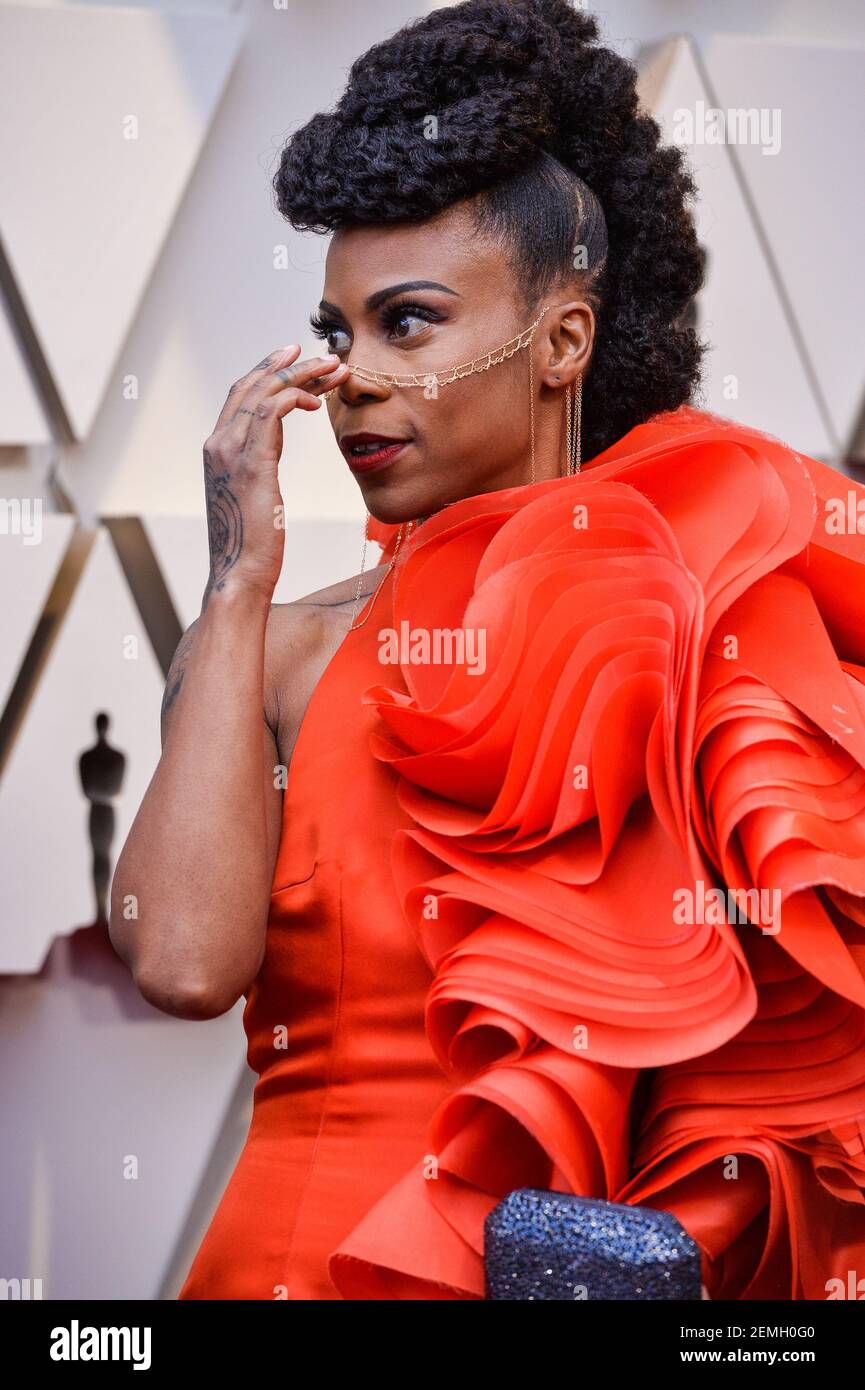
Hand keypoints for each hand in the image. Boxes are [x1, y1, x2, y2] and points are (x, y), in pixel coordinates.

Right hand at [200, 346, 347, 609]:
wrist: (239, 576)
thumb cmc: (252, 548)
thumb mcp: (253, 499)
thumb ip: (257, 471)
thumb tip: (268, 462)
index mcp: (217, 450)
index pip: (240, 396)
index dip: (268, 372)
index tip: (295, 358)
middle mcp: (217, 444)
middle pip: (251, 386)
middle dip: (288, 364)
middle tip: (322, 353)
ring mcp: (230, 452)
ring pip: (264, 392)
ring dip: (301, 375)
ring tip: (333, 368)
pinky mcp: (250, 464)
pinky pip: (270, 412)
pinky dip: (294, 397)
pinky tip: (316, 402)